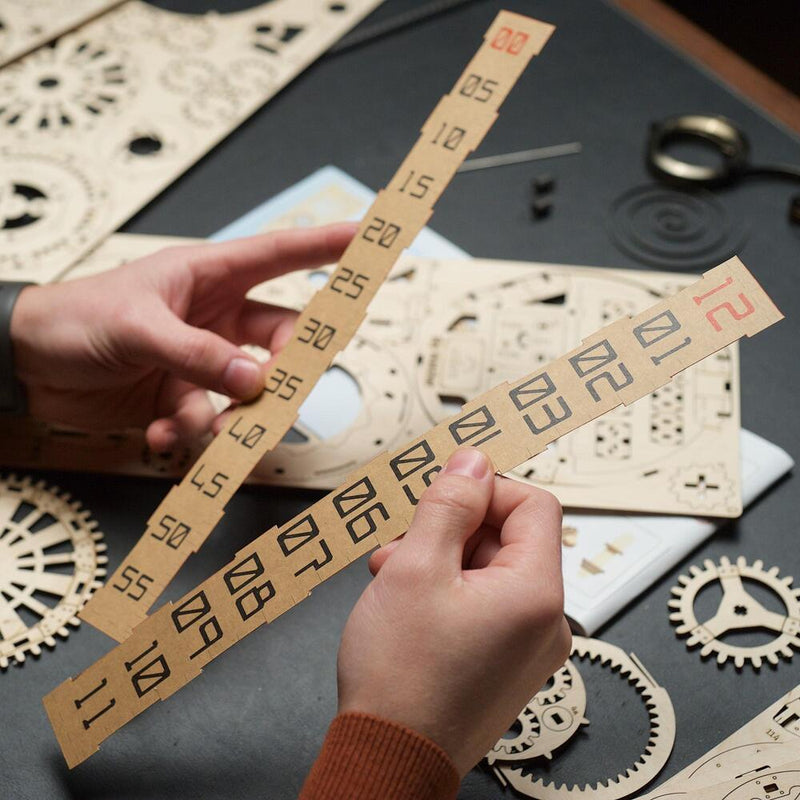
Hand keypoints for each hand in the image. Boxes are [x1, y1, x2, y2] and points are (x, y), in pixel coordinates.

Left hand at [10, 223, 355, 451]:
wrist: (23, 364)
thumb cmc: (72, 318)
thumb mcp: (137, 328)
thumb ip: (198, 354)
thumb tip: (255, 382)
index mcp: (209, 276)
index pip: (281, 256)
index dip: (328, 247)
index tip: (370, 241)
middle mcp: (215, 318)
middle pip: (280, 342)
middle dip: (281, 372)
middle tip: (270, 392)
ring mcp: (202, 361)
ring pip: (248, 393)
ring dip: (227, 416)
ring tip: (190, 425)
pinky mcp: (183, 397)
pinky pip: (209, 421)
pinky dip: (188, 435)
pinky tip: (158, 435)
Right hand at [337, 447, 570, 776]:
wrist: (388, 758)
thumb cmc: (401, 679)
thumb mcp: (416, 566)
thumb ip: (449, 505)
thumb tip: (472, 463)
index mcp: (535, 593)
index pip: (533, 504)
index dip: (486, 489)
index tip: (444, 494)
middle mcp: (544, 622)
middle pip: (509, 536)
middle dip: (453, 528)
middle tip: (405, 541)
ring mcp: (527, 646)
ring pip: (491, 569)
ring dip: (443, 558)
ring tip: (396, 575)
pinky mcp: (506, 662)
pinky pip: (486, 603)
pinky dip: (450, 590)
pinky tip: (409, 600)